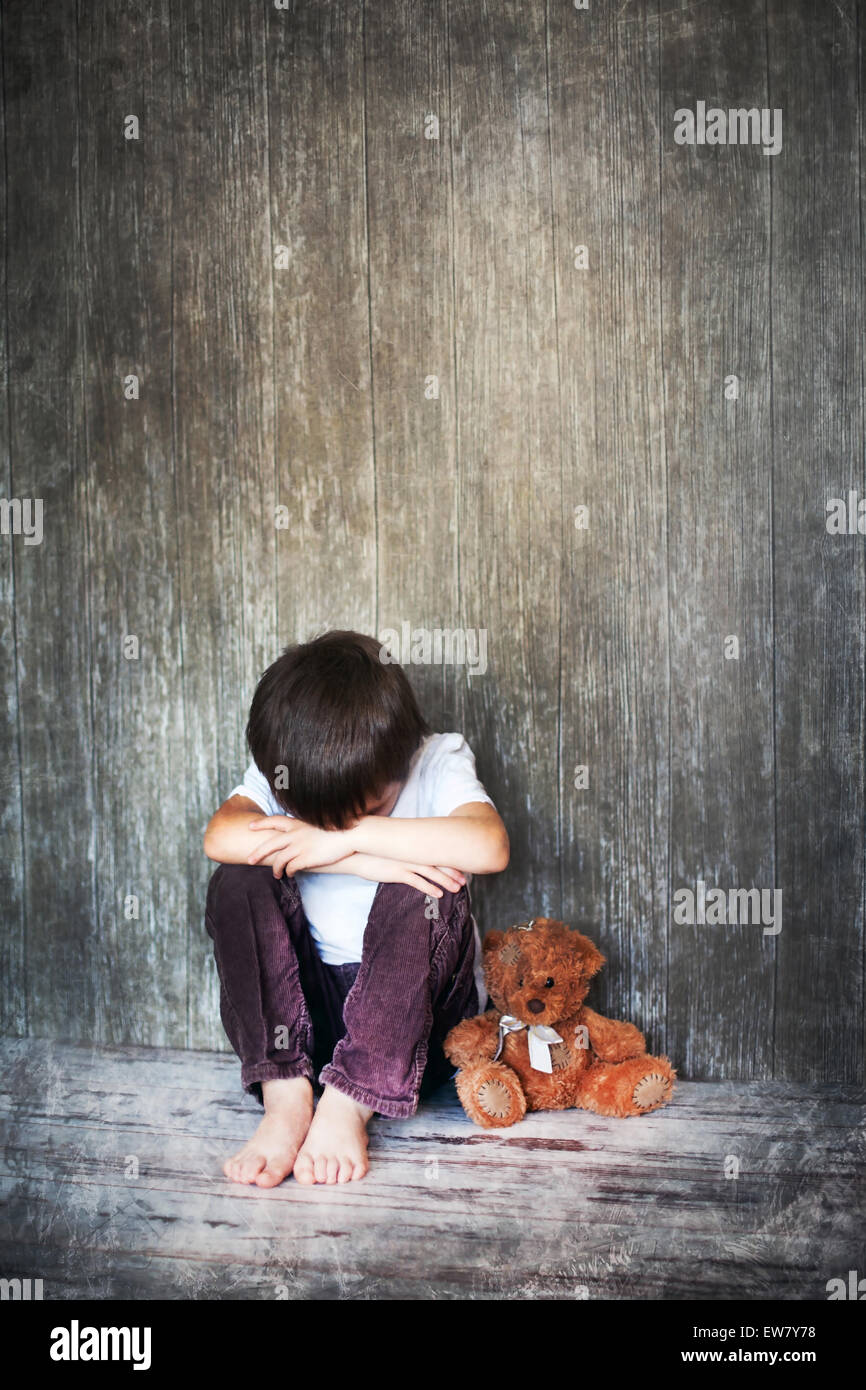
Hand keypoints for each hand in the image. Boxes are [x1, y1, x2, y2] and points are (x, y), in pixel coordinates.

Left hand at [246, 817, 352, 875]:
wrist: (350, 834)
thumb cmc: (338, 829)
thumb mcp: (318, 823)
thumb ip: (307, 827)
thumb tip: (301, 832)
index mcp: (298, 823)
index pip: (274, 821)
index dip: (261, 824)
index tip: (250, 826)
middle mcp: (295, 834)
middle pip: (269, 844)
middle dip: (257, 853)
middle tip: (249, 860)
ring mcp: (300, 846)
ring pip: (279, 860)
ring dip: (275, 869)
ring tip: (276, 875)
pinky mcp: (306, 858)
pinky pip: (291, 868)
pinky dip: (288, 872)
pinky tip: (289, 875)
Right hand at [346, 855, 466, 896]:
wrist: (356, 853)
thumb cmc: (374, 853)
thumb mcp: (392, 851)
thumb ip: (404, 853)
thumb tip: (414, 858)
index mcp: (411, 847)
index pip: (435, 853)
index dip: (449, 861)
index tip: (460, 868)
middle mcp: (411, 853)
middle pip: (438, 861)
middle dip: (453, 871)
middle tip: (465, 880)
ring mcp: (405, 862)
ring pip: (431, 872)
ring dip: (446, 880)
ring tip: (458, 888)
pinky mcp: (397, 872)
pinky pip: (417, 881)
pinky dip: (430, 887)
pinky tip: (439, 894)